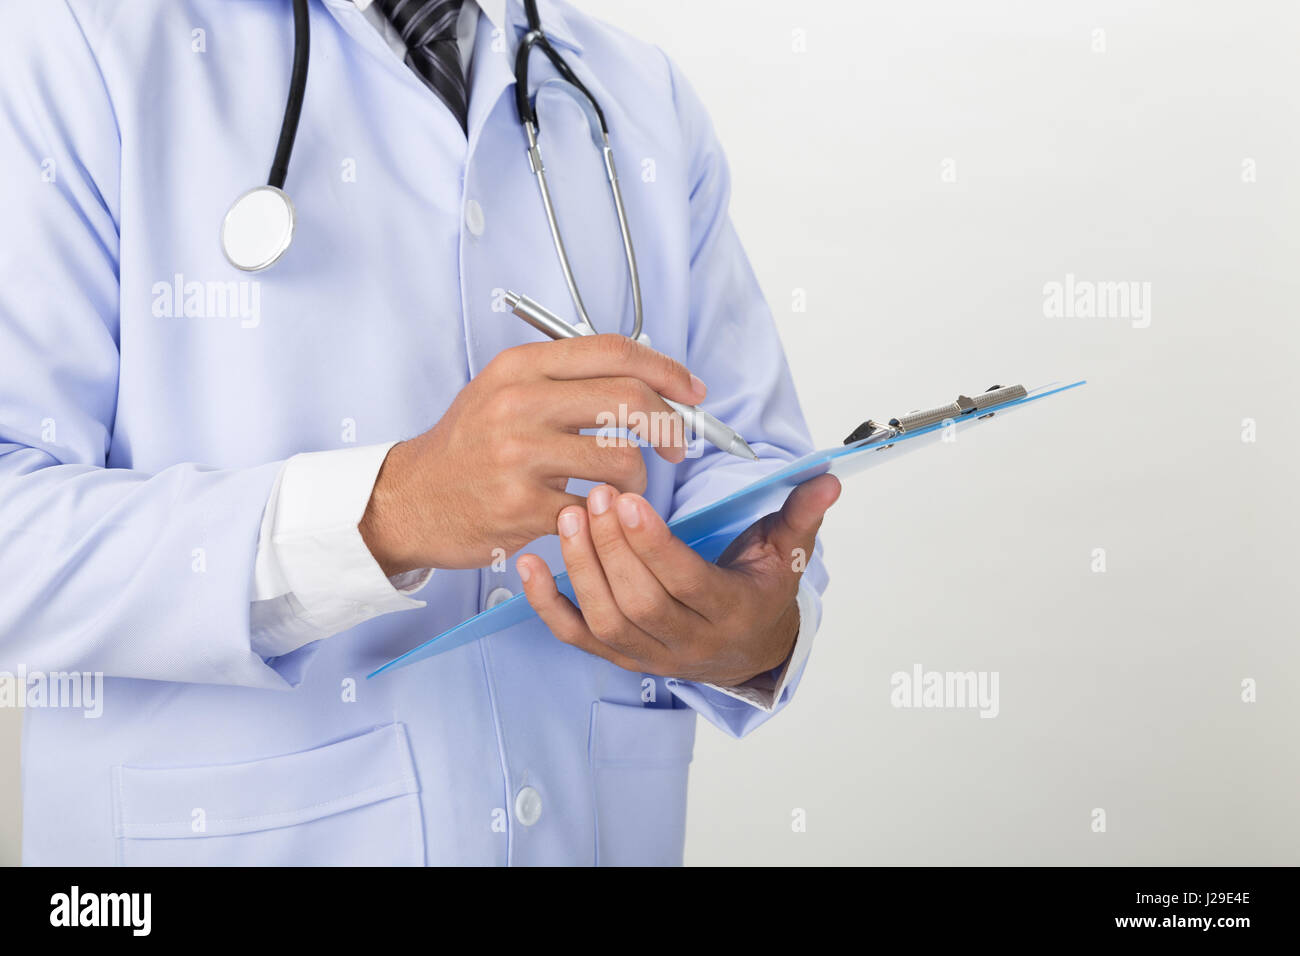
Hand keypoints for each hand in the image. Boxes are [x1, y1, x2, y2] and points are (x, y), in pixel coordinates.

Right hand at [359, 335, 703, 573]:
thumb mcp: (504, 389)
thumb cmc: (469, 446)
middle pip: (628, 399)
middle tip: (680, 446)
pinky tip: (596, 511)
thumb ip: (566, 377)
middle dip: (671, 425)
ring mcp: (519, 457)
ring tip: (625, 487)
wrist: (410, 500)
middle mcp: (518, 404)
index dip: (667, 370)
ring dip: (640, 479)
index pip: (614, 351)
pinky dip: (608, 512)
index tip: (693, 392)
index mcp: (520, 366)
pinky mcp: (521, 507)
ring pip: (622, 459)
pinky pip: (595, 507)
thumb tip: (648, 376)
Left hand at [516, 473, 841, 686]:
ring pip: (605, 618)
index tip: (631, 500)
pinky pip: (576, 637)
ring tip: (568, 515)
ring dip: (581, 567)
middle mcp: (686, 641)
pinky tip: (526, 566)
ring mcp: (647, 653)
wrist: (746, 653)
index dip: (655, 545)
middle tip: (595, 494)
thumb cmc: (760, 593)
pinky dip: (547, 604)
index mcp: (728, 611)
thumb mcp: (787, 555)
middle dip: (612, 548)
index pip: (684, 581)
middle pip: (639, 600)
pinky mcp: (618, 656)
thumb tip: (827, 479)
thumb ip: (799, 516)